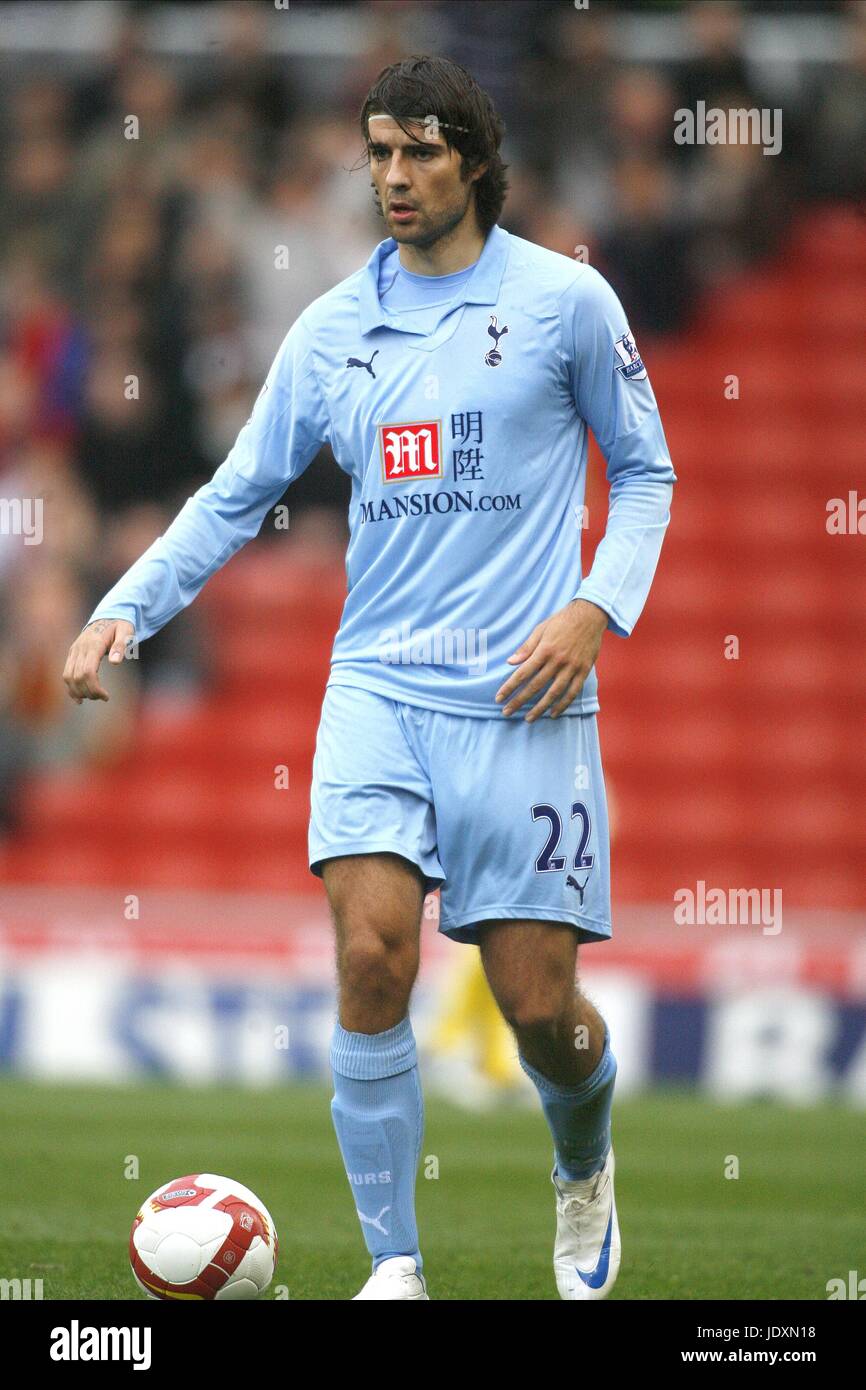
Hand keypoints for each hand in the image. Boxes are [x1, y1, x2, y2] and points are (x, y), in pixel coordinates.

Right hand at [63, 618, 134, 703]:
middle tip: (103, 697)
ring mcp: (74, 651)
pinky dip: (70, 687)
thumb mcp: (126, 632)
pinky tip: (79, 698)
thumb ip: (121, 645)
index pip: (87, 672)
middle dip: (89, 692)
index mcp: (93, 644)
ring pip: (68, 677)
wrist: (107, 617)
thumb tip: (115, 662)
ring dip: (79, 692)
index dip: (95, 687)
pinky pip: (66, 673)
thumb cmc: (120, 626)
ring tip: (94, 697)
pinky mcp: (72, 655)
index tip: (106, 696)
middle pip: (77, 677)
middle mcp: (80, 648)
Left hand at [494, 599, 607, 721]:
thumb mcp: (541, 629)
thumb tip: (510, 662)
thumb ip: (526, 647)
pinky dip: (563, 704)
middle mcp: (557, 661)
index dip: (510, 687)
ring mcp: (572, 667)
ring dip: (540, 708)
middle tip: (507, 712)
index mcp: (544, 650)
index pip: (523, 673)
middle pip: (535, 686)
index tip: (499, 698)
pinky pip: (573, 692)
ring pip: (554, 693)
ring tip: (528, 718)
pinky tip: (553, 713)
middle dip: (519, 701)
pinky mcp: (583, 671)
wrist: (590, 615)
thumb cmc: (562, 621)